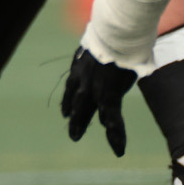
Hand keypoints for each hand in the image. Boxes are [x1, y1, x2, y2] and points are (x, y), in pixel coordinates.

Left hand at [61, 40, 139, 155]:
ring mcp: (94, 91)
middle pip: (76, 105)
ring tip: (80, 141)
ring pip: (88, 114)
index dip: (68, 102)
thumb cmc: (113, 36)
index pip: (70, 89)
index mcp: (79, 68)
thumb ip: (100, 55)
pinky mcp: (109, 97)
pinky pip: (112, 121)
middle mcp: (82, 82)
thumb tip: (110, 53)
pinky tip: (118, 149)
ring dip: (84, 127)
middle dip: (75, 120)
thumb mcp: (100, 45)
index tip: (65, 113)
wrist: (116, 36)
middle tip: (73, 134)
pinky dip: (116, 136)